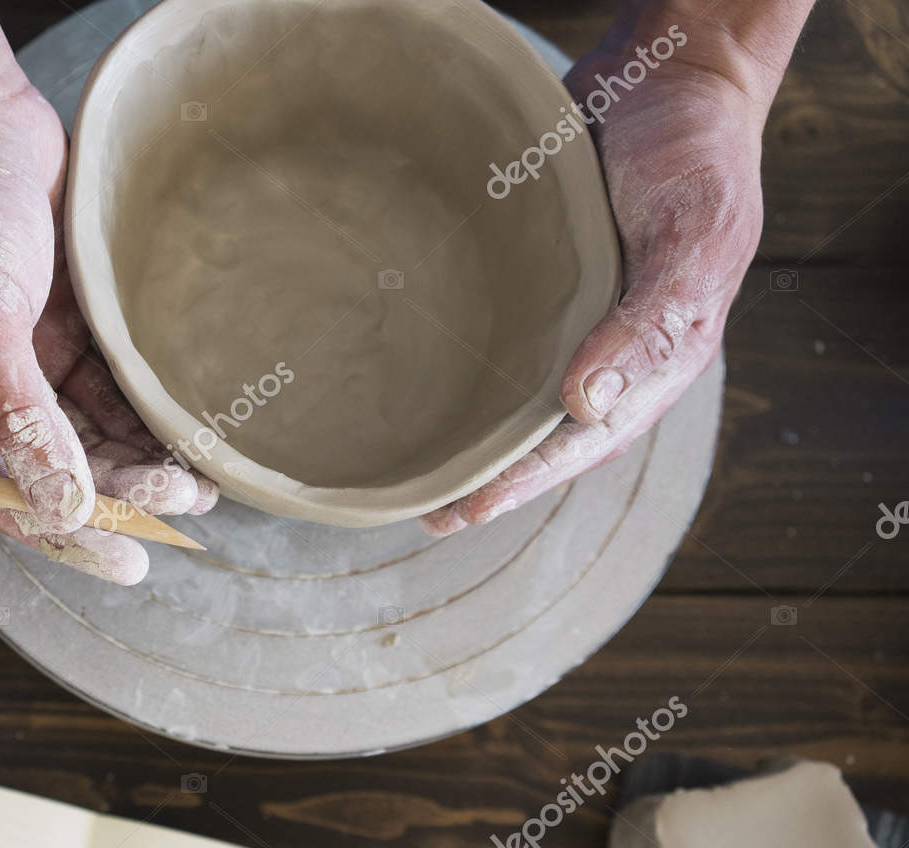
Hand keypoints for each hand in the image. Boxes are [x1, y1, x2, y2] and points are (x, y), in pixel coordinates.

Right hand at [0, 55, 214, 583]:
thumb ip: (23, 420)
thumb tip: (62, 505)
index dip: (67, 533)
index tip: (132, 557)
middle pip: (48, 473)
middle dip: (117, 494)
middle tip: (181, 504)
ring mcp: (13, 363)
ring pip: (79, 437)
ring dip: (132, 460)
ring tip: (194, 480)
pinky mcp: (50, 328)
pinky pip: (97, 390)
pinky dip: (133, 413)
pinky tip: (175, 428)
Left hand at [419, 31, 767, 534]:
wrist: (671, 74)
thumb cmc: (696, 156)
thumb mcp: (694, 238)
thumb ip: (650, 323)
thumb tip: (586, 404)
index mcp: (657, 358)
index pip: (585, 440)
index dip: (525, 480)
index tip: (468, 507)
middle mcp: (608, 347)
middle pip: (542, 432)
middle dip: (488, 476)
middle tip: (426, 510)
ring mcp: (569, 314)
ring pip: (515, 391)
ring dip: (470, 431)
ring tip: (413, 467)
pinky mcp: (534, 278)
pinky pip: (497, 334)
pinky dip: (462, 364)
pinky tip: (418, 382)